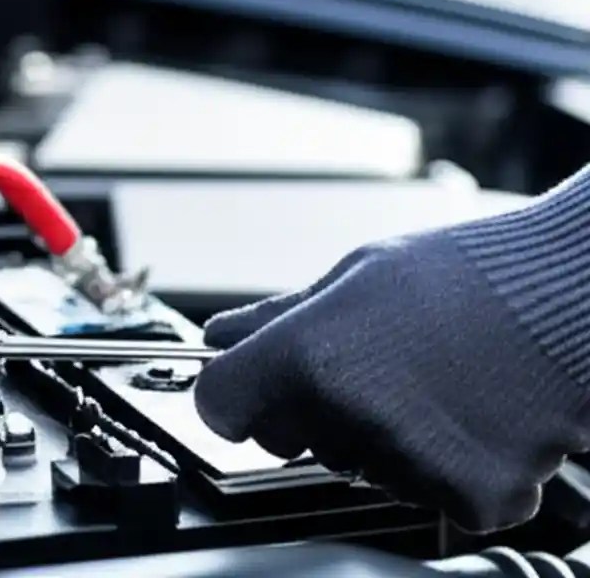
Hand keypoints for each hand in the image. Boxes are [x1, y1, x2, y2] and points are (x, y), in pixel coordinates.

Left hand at [194, 221, 589, 532]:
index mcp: (311, 355)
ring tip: (432, 380)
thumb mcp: (357, 276)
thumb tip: (220, 336)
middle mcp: (352, 416)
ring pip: (354, 467)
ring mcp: (413, 465)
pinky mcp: (472, 497)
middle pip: (280, 441)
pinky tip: (471, 416)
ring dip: (379, 437)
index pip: (218, 406)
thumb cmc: (468, 275)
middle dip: (303, 413)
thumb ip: (278, 318)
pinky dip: (447, 467)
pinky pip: (428, 494)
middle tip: (366, 370)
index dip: (234, 394)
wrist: (575, 295)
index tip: (251, 387)